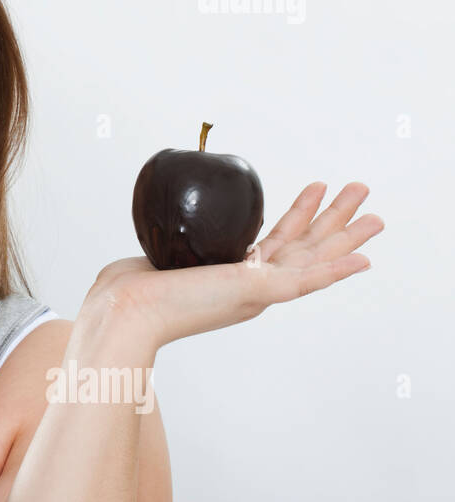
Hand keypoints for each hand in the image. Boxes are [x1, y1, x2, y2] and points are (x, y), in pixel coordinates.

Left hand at [84, 181, 383, 349]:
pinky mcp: (256, 293)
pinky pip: (306, 281)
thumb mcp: (158, 254)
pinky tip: (365, 260)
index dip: (300, 219)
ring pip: (314, 259)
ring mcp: (256, 292)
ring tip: (376, 213)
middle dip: (335, 218)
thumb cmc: (127, 290)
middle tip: (361, 190)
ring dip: (347, 236)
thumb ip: (170, 242)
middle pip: (304, 246)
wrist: (124, 311)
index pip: (276, 244)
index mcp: (232, 278)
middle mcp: (250, 288)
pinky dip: (336, 271)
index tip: (316, 193)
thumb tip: (160, 226)